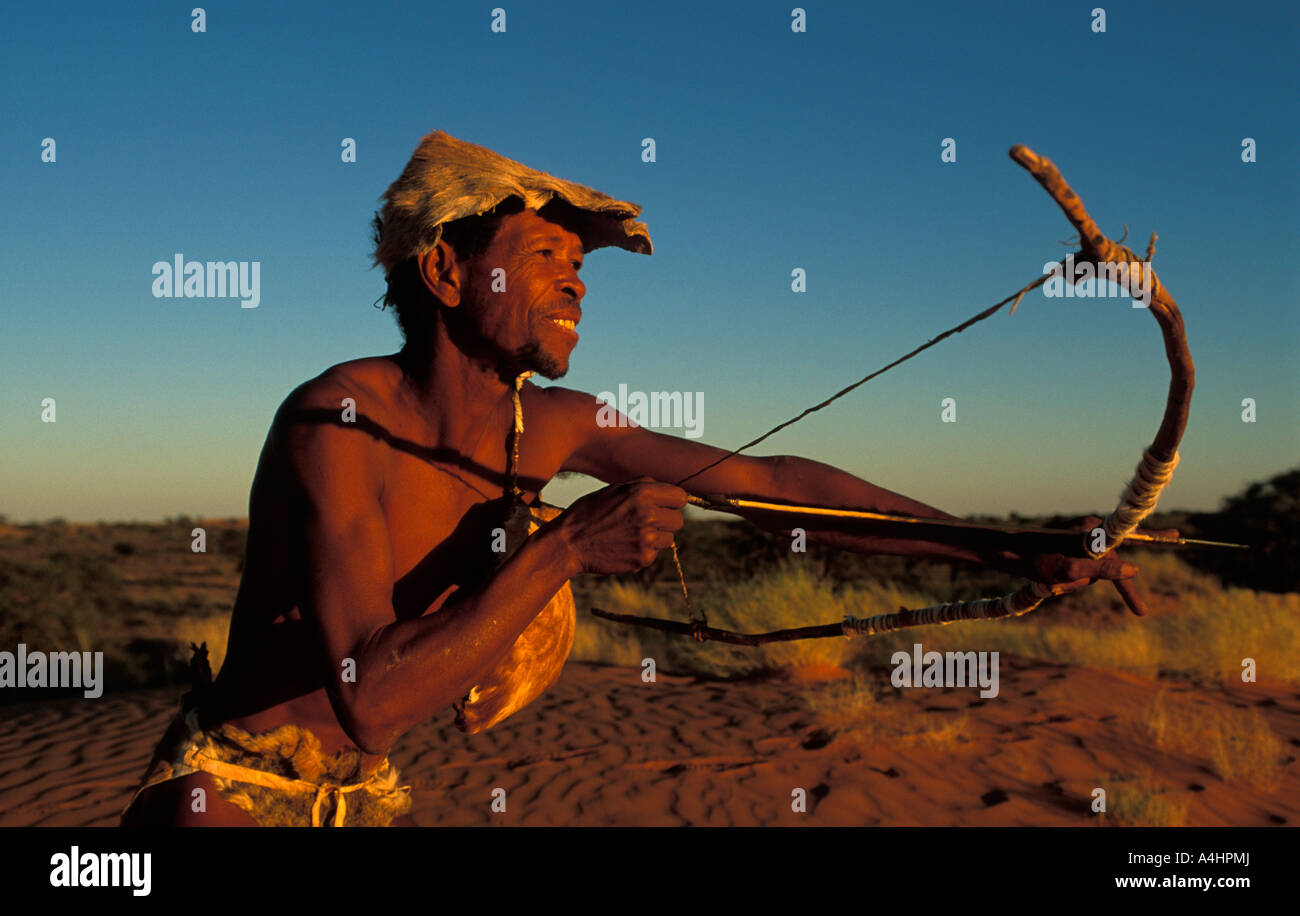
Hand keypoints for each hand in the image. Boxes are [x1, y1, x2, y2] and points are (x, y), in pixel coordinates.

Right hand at [550, 477, 686, 575]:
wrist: (568, 543)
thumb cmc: (590, 512)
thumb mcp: (615, 490)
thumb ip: (643, 487)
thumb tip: (668, 489)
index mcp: (641, 493)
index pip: (680, 497)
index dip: (672, 502)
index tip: (664, 507)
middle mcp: (647, 514)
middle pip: (678, 520)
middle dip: (666, 521)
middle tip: (646, 523)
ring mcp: (646, 538)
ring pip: (669, 539)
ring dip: (655, 538)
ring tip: (631, 535)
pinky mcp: (643, 558)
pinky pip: (654, 554)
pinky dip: (643, 552)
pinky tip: (624, 547)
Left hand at [994, 516, 1180, 615]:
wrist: (1007, 553)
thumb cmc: (1037, 560)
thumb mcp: (1070, 570)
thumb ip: (1104, 570)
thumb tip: (1134, 568)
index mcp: (1094, 535)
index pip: (1132, 537)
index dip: (1156, 538)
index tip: (1179, 535)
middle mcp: (1091, 536)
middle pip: (1111, 567)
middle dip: (1099, 584)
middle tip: (1123, 605)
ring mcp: (1082, 545)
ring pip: (1094, 574)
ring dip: (1077, 583)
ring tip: (1053, 580)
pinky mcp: (1072, 553)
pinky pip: (1081, 576)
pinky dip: (1069, 583)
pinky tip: (1049, 580)